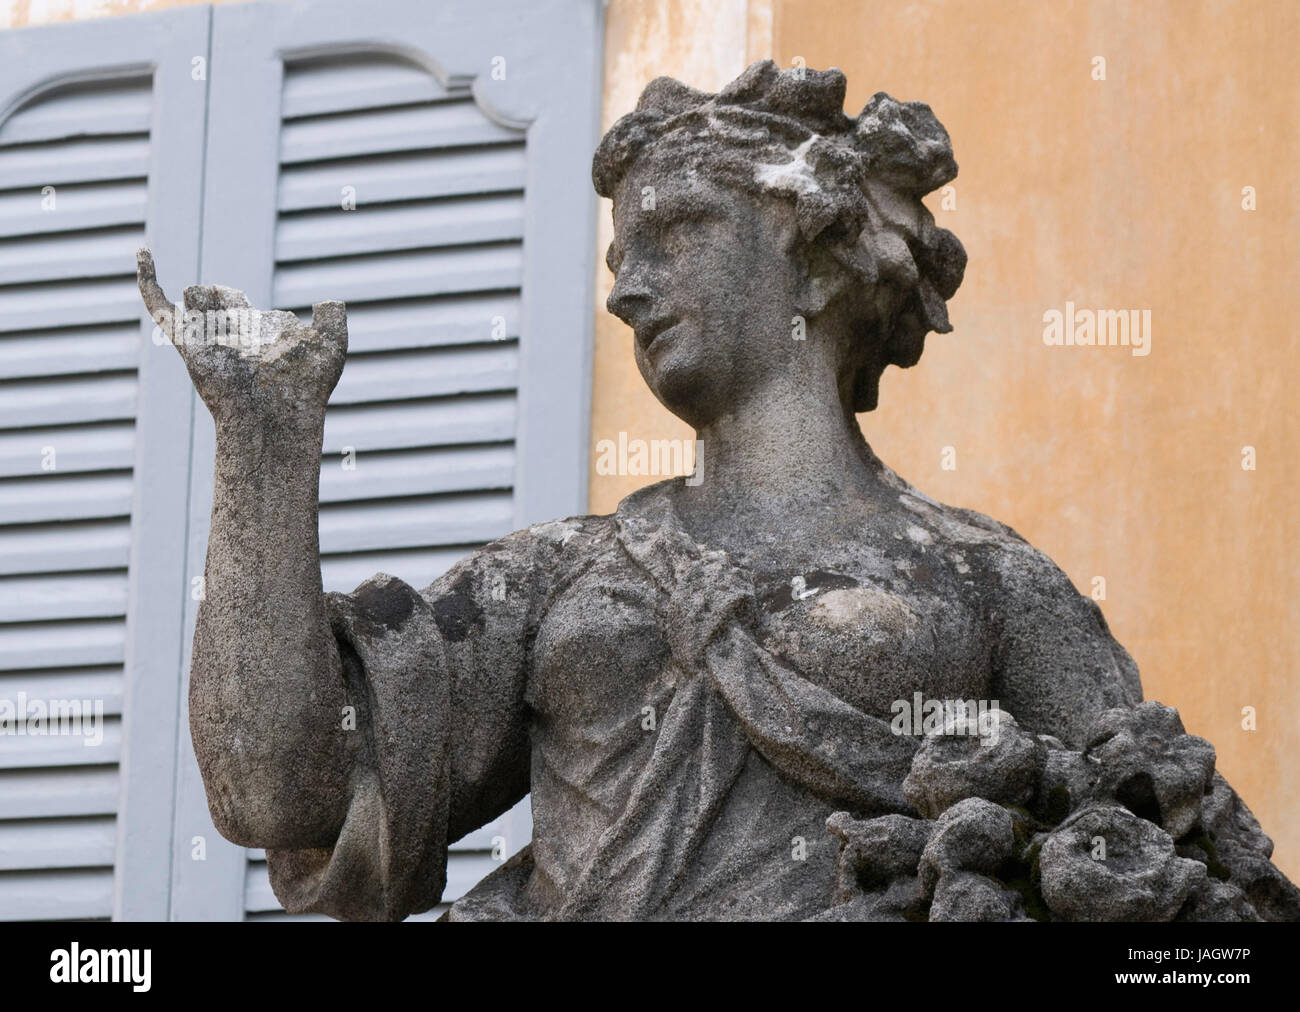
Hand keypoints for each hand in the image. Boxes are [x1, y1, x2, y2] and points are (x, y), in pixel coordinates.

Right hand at [137, 248, 347, 430]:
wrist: (275, 413)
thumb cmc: (306, 387)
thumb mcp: (331, 349)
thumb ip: (334, 320)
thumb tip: (328, 302)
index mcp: (268, 339)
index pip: (271, 317)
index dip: (286, 327)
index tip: (301, 348)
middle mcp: (235, 336)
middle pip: (225, 298)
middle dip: (234, 301)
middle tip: (250, 334)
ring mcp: (210, 337)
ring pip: (197, 297)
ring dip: (208, 299)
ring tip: (226, 329)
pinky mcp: (187, 344)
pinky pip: (160, 309)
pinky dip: (148, 279)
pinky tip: (143, 252)